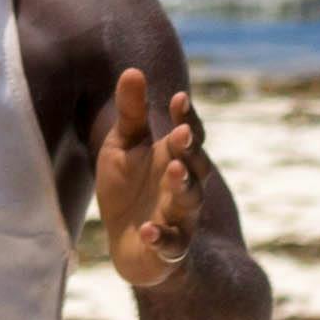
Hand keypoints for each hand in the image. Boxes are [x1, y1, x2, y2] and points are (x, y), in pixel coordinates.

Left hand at [93, 61, 205, 288]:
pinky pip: (171, 245)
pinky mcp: (169, 249)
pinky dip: (162, 238)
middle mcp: (183, 186)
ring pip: (190, 203)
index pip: (189, 134)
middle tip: (180, 134)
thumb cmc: (127, 187)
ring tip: (173, 171)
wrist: (125, 241)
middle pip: (196, 167)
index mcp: (173, 157)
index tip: (179, 98)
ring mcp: (179, 218)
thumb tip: (134, 70)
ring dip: (183, 187)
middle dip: (190, 151)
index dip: (187, 118)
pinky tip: (149, 230)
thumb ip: (130, 113)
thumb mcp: (122, 145)